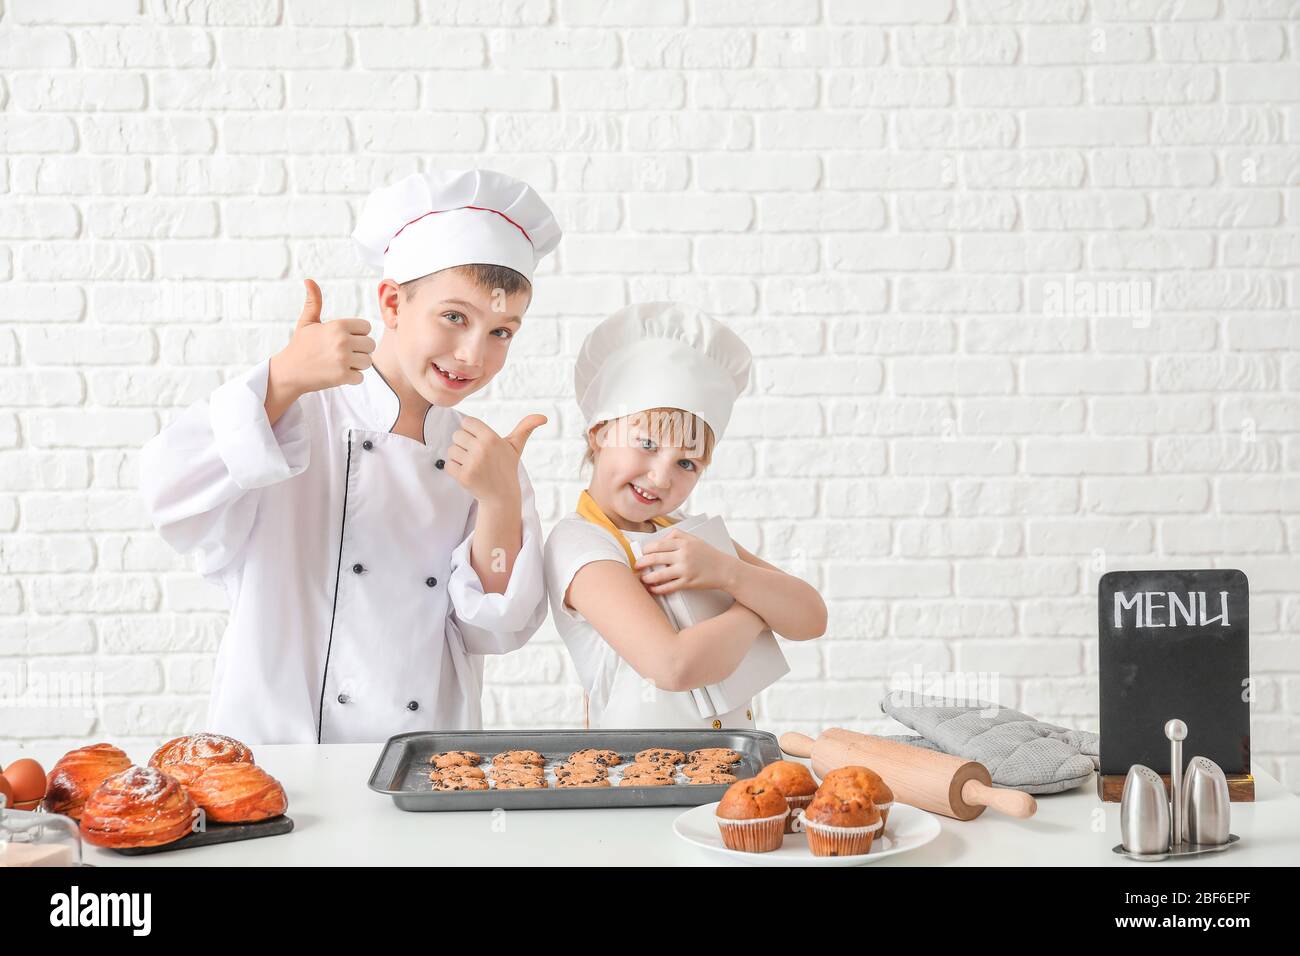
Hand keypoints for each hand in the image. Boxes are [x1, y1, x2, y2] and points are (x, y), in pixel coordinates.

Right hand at [272, 278, 374, 395]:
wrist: (289, 372)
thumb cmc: (300, 346)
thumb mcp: (307, 322)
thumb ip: (314, 302)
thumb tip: (309, 280)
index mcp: (338, 326)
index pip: (366, 327)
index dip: (357, 334)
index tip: (345, 339)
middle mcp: (342, 341)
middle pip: (370, 345)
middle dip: (360, 350)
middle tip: (343, 353)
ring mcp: (343, 359)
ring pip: (368, 362)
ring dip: (357, 365)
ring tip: (341, 363)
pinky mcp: (342, 376)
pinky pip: (360, 377)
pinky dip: (352, 378)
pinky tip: (338, 373)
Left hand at [444, 414, 545, 504]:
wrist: (501, 496)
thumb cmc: (506, 467)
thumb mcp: (515, 447)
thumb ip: (525, 428)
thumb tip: (543, 417)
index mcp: (491, 438)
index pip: (467, 422)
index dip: (470, 431)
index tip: (479, 441)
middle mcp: (481, 449)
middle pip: (456, 435)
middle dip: (463, 445)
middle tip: (476, 456)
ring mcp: (472, 463)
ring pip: (451, 450)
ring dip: (459, 458)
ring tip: (473, 465)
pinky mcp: (464, 476)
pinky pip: (448, 465)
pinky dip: (454, 470)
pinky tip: (468, 474)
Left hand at [634, 529, 740, 594]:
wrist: (726, 569)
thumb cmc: (710, 554)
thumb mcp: (696, 539)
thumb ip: (679, 535)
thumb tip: (662, 537)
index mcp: (684, 543)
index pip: (659, 544)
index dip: (646, 549)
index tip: (642, 552)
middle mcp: (684, 555)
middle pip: (656, 558)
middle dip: (642, 562)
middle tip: (636, 565)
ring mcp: (685, 570)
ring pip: (660, 575)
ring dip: (647, 577)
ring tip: (642, 579)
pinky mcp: (688, 582)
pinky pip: (669, 587)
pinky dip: (658, 589)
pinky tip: (653, 589)